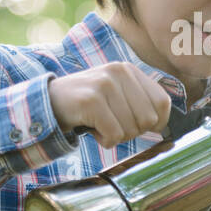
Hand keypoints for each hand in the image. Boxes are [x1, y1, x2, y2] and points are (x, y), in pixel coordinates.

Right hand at [47, 62, 173, 148]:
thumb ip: (140, 102)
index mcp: (129, 70)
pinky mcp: (91, 100)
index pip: (162, 103)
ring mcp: (105, 84)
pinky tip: (91, 129)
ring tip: (99, 124)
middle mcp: (119, 72)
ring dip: (115, 137)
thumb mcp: (117, 95)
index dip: (156, 123)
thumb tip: (162, 124)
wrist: (48, 103)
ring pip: (131, 129)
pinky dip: (103, 140)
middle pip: (148, 120)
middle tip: (111, 125)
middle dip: (131, 131)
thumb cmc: (88, 106)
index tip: (137, 125)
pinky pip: (114, 135)